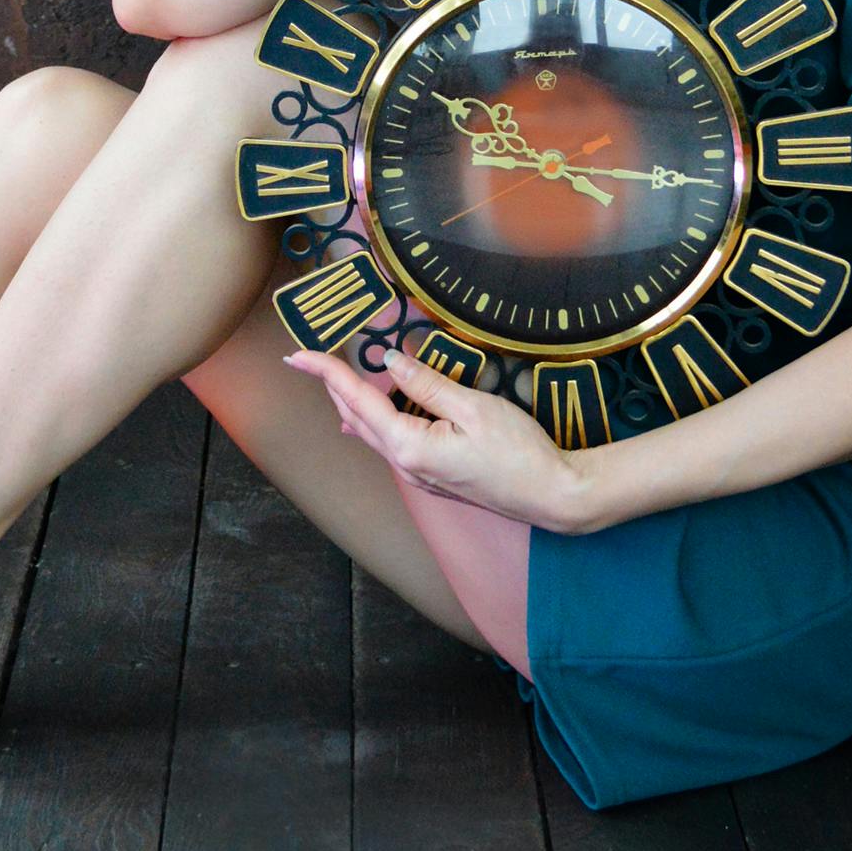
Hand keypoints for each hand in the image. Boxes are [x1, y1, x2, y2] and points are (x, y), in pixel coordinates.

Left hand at [285, 340, 586, 524]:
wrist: (554, 496)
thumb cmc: (521, 452)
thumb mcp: (474, 407)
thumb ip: (427, 383)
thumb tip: (389, 362)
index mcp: (410, 447)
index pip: (357, 401)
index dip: (327, 373)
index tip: (298, 354)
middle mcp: (407, 465)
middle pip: (357, 420)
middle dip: (333, 387)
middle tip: (312, 358)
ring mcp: (420, 476)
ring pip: (373, 434)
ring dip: (356, 403)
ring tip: (342, 373)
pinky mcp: (434, 477)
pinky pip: (393, 443)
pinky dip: (380, 418)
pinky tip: (382, 406)